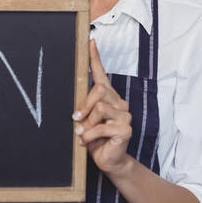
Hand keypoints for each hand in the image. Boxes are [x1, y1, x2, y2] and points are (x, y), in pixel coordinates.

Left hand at [75, 39, 135, 178]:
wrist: (108, 160)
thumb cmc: (95, 140)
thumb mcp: (86, 121)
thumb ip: (84, 109)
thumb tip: (75, 107)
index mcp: (108, 98)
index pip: (102, 74)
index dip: (95, 58)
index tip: (90, 42)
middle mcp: (119, 103)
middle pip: (99, 91)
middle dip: (85, 105)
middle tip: (76, 119)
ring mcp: (125, 115)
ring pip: (100, 107)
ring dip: (87, 123)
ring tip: (83, 134)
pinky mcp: (126, 128)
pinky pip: (102, 126)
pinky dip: (90, 135)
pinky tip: (87, 141)